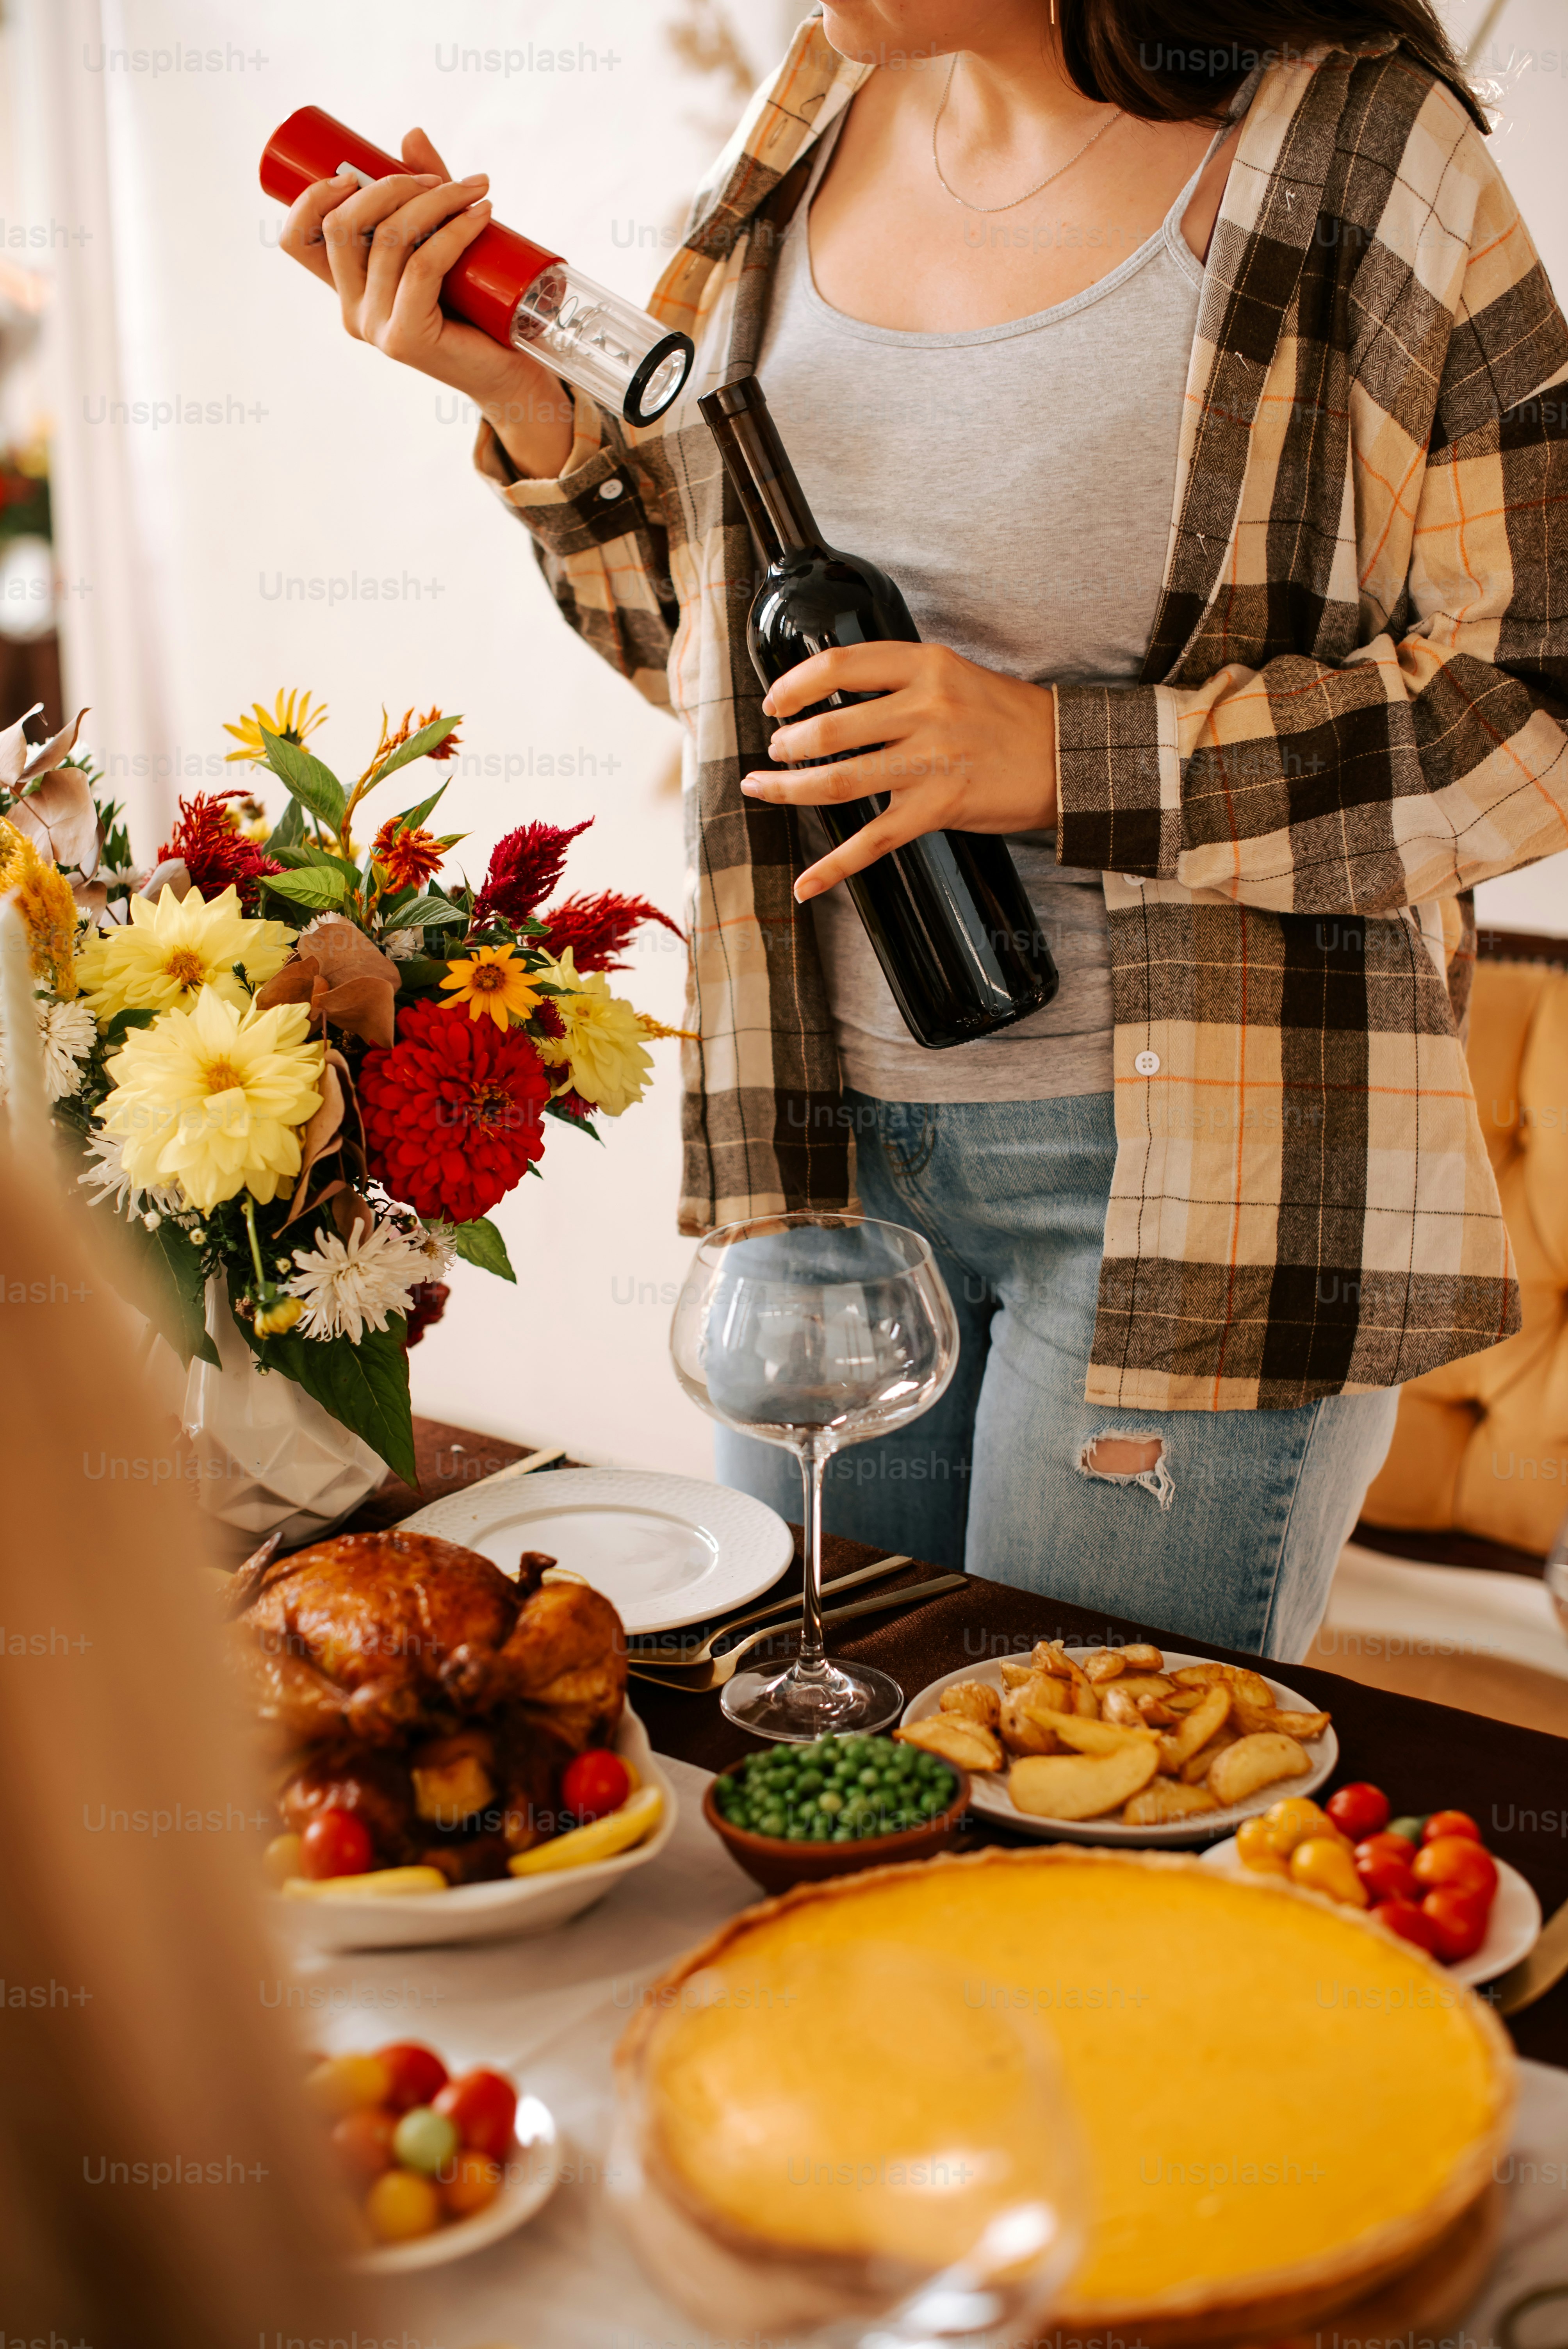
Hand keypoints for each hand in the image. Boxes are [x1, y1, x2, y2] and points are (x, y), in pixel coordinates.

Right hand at [277, 128, 572, 477]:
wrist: (507, 372)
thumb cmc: (474, 308)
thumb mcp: (440, 242)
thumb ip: (423, 195)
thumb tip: (409, 134)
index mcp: (346, 290)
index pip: (297, 240)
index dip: (311, 198)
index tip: (354, 172)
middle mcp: (351, 312)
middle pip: (342, 225)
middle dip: (390, 184)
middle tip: (442, 180)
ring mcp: (376, 327)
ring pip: (388, 238)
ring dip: (434, 200)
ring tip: (473, 191)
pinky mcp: (408, 337)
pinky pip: (423, 265)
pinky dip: (454, 229)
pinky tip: (481, 213)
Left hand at [739, 642, 1057, 900]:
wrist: (1065, 755)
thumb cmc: (1007, 716)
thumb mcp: (955, 674)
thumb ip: (901, 681)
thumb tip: (839, 696)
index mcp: (926, 666)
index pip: (840, 665)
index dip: (795, 685)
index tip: (774, 702)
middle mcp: (925, 709)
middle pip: (830, 729)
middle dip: (786, 746)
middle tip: (774, 754)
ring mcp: (931, 761)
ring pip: (839, 781)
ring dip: (789, 790)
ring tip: (763, 788)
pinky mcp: (939, 809)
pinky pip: (872, 842)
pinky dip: (832, 867)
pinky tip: (804, 884)